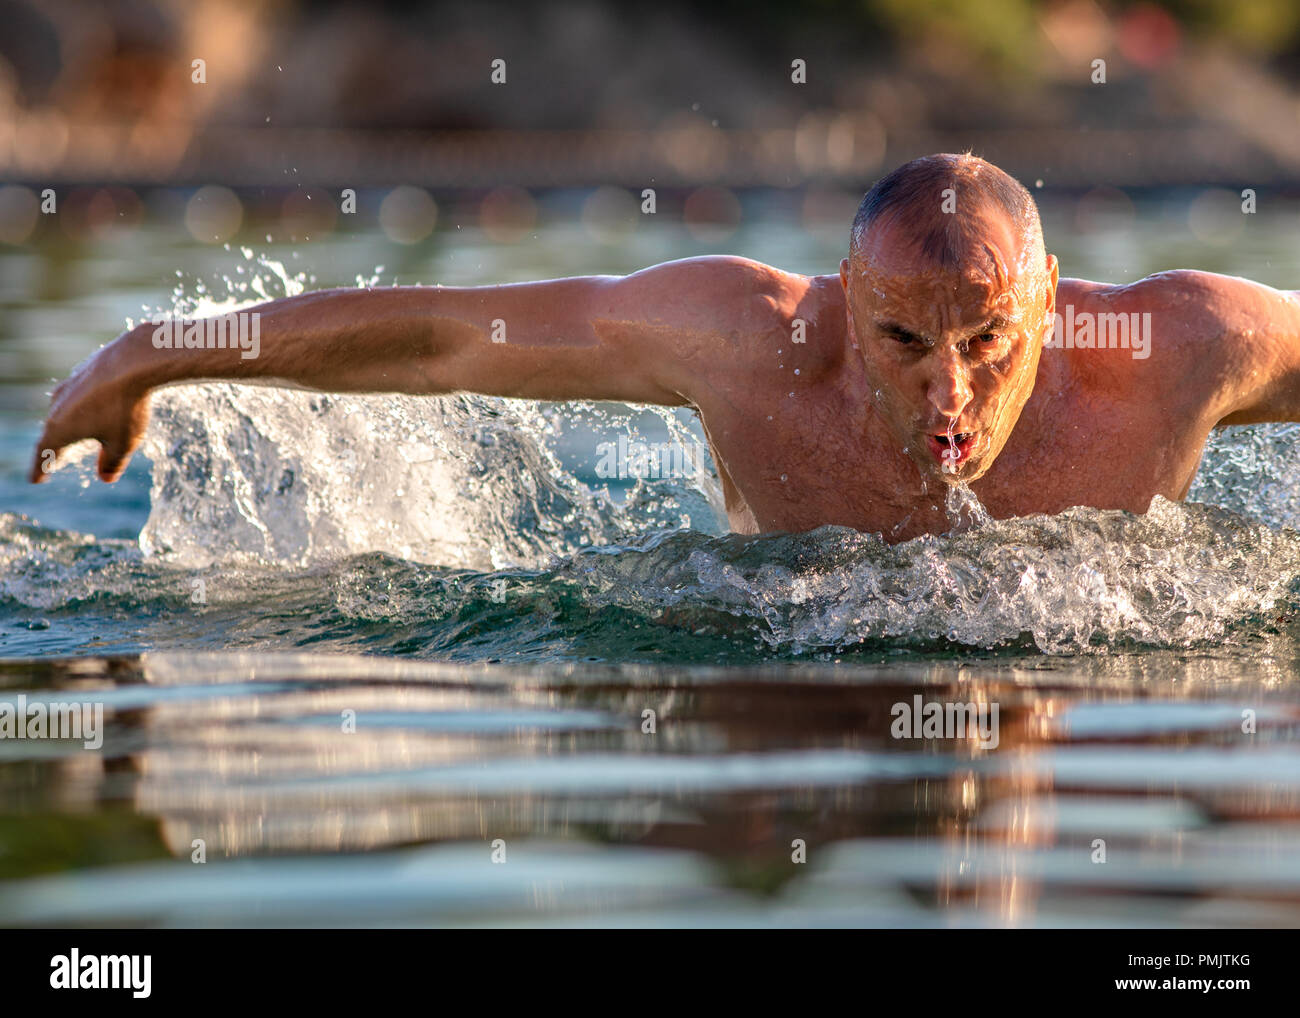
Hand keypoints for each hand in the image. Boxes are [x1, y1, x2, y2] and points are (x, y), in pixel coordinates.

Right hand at [29, 332, 151, 483]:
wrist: (132, 363)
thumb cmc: (125, 408)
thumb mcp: (122, 444)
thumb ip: (112, 463)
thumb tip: (105, 477)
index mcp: (60, 428)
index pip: (45, 453)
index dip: (40, 468)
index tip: (35, 479)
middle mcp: (57, 406)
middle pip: (53, 430)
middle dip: (53, 446)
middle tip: (49, 459)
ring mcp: (69, 386)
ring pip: (64, 410)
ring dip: (68, 424)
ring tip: (70, 433)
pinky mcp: (84, 372)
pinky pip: (79, 394)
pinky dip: (82, 406)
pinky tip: (90, 405)